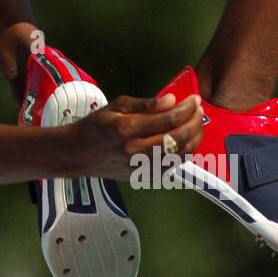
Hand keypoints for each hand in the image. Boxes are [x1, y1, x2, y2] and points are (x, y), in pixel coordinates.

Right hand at [71, 92, 203, 179]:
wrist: (79, 154)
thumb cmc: (96, 126)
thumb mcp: (116, 106)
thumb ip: (145, 104)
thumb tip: (171, 100)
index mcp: (126, 129)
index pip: (168, 119)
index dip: (186, 109)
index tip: (194, 100)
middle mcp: (135, 150)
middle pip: (178, 138)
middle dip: (195, 121)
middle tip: (198, 110)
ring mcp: (140, 167)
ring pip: (179, 154)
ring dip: (194, 138)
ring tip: (196, 123)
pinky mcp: (143, 176)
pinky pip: (172, 165)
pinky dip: (184, 152)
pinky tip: (186, 139)